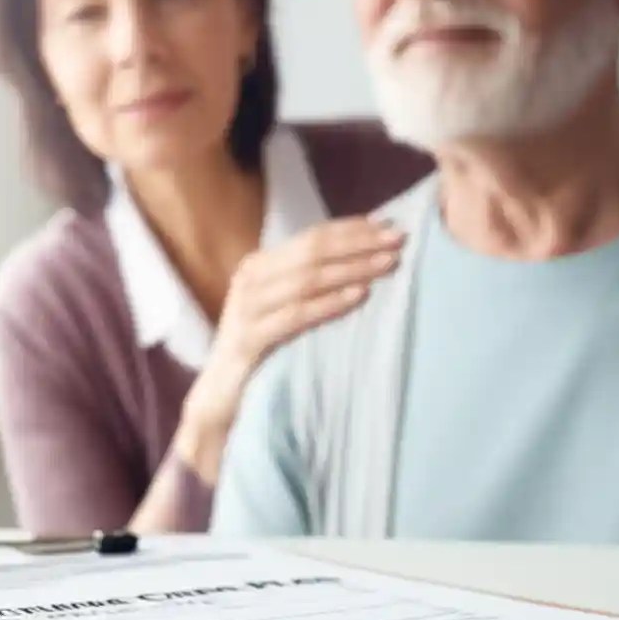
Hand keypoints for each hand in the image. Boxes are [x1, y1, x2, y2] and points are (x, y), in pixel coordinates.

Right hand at [175, 217, 405, 483]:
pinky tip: (360, 297)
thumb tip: (362, 256)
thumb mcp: (280, 307)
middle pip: (312, 251)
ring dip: (352, 269)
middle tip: (399, 240)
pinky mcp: (248, 338)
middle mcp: (250, 278)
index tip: (391, 225)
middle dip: (359, 243)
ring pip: (307, 279)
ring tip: (387, 265)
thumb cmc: (260, 350)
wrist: (219, 393)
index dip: (353, 229)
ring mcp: (247, 307)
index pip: (312, 236)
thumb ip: (307, 282)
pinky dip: (329, 304)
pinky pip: (295, 316)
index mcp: (259, 265)